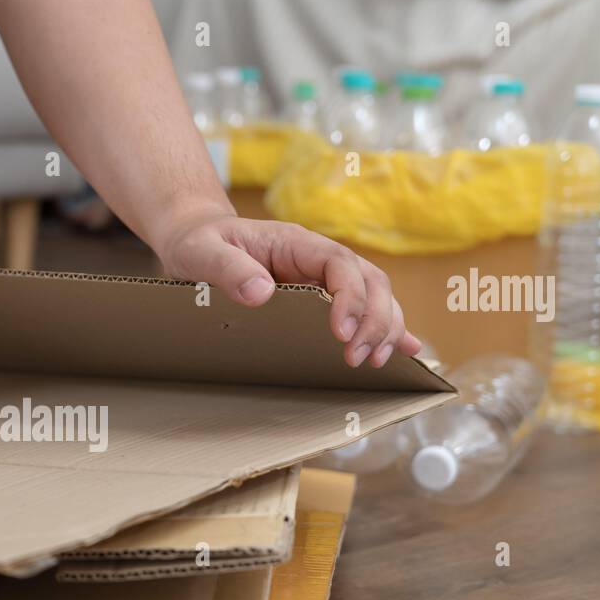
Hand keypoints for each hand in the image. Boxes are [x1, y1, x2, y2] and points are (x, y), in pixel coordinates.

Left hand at [156, 211, 421, 367]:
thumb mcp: (201, 251)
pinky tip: (404, 352)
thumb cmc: (199, 242)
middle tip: (358, 358)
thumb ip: (227, 269)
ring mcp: (323, 278)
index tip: (341, 333)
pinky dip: (385, 329)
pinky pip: (362, 310)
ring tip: (374, 361)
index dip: (349, 297)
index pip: (340, 264)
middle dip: (374, 320)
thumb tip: (262, 293)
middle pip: (370, 282)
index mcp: (296, 243)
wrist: (196, 238)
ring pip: (375, 297)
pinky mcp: (321, 298)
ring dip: (384, 328)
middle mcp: (318, 259)